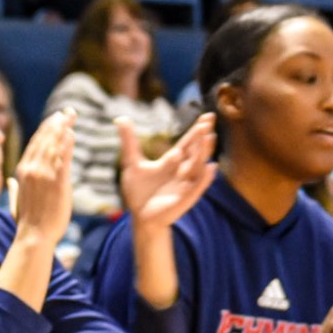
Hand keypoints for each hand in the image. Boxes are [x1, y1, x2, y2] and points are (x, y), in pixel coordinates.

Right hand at [14, 108, 76, 245]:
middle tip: (67, 112)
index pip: (35, 143)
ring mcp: (43, 174)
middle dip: (56, 123)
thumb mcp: (15, 202)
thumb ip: (13, 189)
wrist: (34, 236)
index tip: (55, 119)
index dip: (46, 129)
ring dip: (63, 128)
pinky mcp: (56, 181)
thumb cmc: (27, 222)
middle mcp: (30, 169)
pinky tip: (72, 133)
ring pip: (53, 144)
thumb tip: (10, 182)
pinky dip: (67, 144)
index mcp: (21, 172)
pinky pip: (63, 157)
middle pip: (44, 139)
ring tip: (71, 117)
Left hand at [121, 113, 216, 233]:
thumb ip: (129, 142)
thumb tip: (120, 118)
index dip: (196, 130)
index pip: (187, 142)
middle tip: (208, 121)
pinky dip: (205, 178)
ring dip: (204, 152)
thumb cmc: (139, 191)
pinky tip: (212, 167)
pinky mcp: (185, 198)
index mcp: (173, 161)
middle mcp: (183, 171)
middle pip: (195, 151)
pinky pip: (197, 187)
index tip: (207, 116)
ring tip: (209, 137)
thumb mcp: (132, 163)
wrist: (139, 217)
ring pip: (198, 166)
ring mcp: (185, 184)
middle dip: (201, 137)